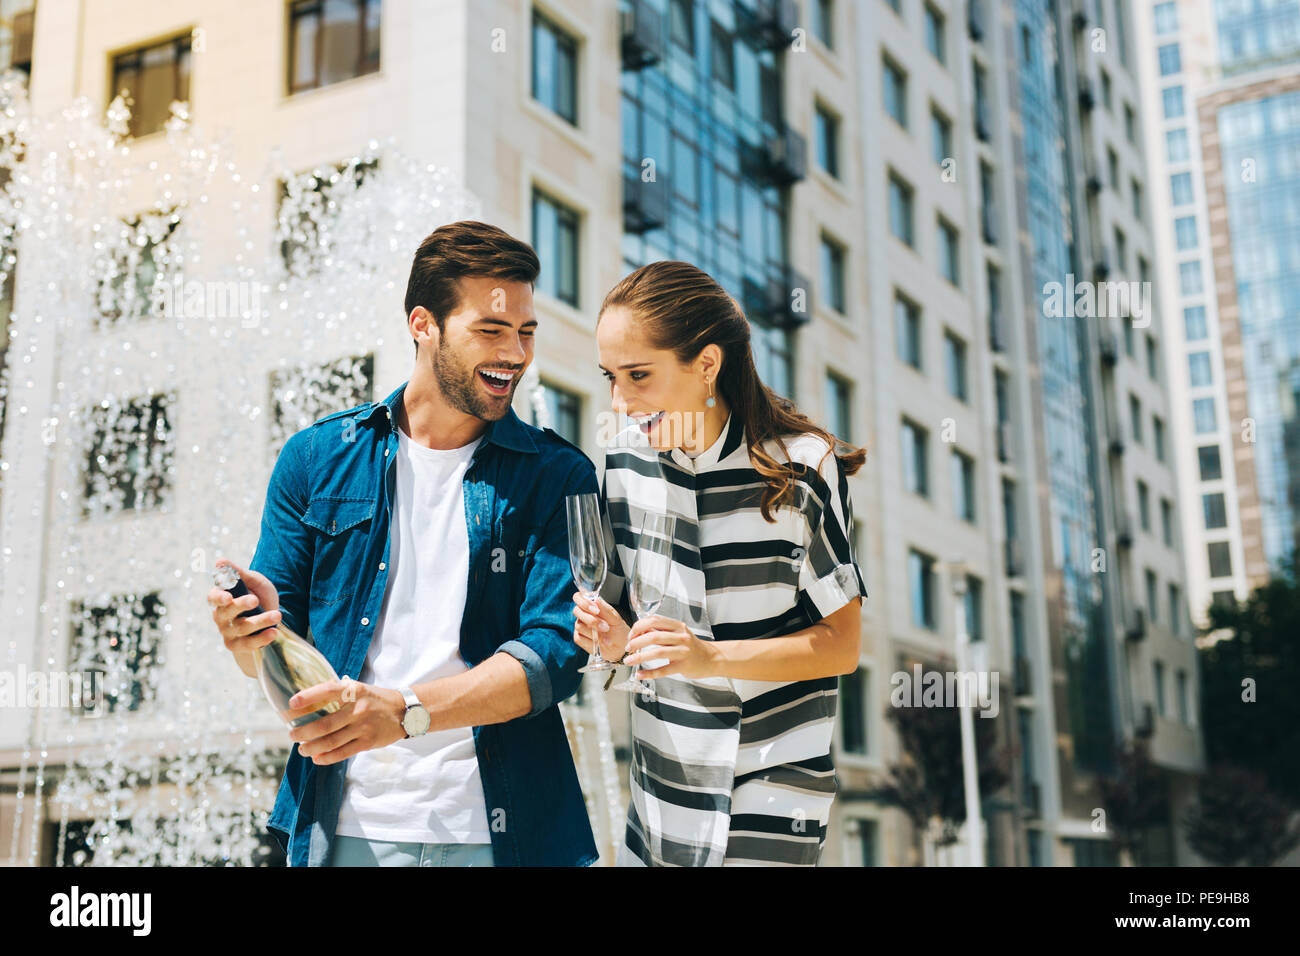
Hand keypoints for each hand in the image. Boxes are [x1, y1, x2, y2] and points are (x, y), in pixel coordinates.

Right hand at [207, 558, 280, 655]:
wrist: (270, 618)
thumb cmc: (258, 595)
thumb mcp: (253, 581)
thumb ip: (238, 573)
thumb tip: (220, 561)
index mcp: (221, 598)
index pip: (213, 598)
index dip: (218, 597)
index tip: (227, 596)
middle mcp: (221, 616)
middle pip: (227, 612)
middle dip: (241, 605)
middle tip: (255, 599)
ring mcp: (229, 632)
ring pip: (242, 627)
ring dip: (260, 621)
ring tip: (277, 615)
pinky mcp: (239, 646)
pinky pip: (248, 644)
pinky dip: (261, 639)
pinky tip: (273, 632)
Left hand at [285, 678, 407, 764]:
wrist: (405, 711)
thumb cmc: (374, 699)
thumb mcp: (359, 689)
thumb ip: (338, 693)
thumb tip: (307, 700)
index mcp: (354, 690)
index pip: (329, 690)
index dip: (309, 696)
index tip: (291, 703)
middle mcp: (358, 708)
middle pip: (324, 724)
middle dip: (303, 732)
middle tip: (292, 735)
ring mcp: (363, 726)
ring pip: (331, 742)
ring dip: (311, 748)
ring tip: (302, 749)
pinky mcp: (368, 742)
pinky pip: (342, 753)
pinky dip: (326, 757)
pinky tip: (317, 758)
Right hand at [572, 592, 630, 659]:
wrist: (620, 647)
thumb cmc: (618, 630)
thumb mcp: (616, 619)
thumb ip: (606, 610)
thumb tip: (596, 600)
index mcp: (592, 606)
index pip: (579, 597)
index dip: (584, 602)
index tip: (596, 610)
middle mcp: (584, 614)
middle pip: (576, 611)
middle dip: (591, 620)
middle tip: (605, 627)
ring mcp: (580, 626)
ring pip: (579, 625)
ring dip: (594, 631)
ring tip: (606, 634)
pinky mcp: (579, 638)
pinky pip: (579, 637)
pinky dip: (591, 640)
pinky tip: (600, 642)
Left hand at [624, 615, 720, 679]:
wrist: (711, 658)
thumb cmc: (692, 646)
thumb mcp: (678, 634)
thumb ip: (661, 631)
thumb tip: (640, 631)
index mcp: (678, 626)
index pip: (654, 620)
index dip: (639, 627)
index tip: (631, 634)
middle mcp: (681, 637)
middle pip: (653, 636)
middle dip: (636, 642)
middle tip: (628, 648)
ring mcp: (683, 652)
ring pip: (657, 652)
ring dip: (639, 657)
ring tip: (629, 660)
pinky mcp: (683, 666)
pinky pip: (663, 670)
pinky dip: (649, 673)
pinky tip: (640, 674)